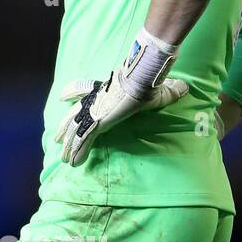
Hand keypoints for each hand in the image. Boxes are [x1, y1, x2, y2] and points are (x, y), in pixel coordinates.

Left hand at [55, 28, 189, 166]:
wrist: (141, 78)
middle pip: (74, 114)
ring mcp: (95, 111)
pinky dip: (78, 152)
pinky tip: (73, 163)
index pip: (84, 90)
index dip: (72, 92)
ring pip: (74, 130)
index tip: (62, 96)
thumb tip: (184, 88)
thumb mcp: (157, 89)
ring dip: (68, 145)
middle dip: (65, 127)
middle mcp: (95, 101)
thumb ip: (168, 91)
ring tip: (62, 157)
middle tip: (57, 138)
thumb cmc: (147, 82)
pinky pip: (84, 141)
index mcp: (105, 91)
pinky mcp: (98, 122)